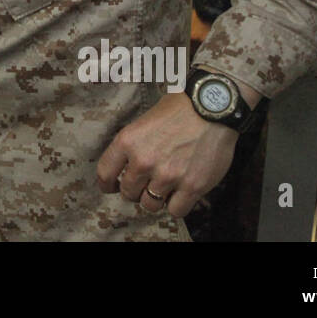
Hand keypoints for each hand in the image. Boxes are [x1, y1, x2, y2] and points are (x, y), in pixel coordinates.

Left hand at [96, 93, 238, 217]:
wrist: (212, 106)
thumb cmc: (179, 109)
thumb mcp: (144, 121)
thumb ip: (133, 145)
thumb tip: (126, 166)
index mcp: (127, 141)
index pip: (104, 173)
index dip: (107, 184)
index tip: (112, 187)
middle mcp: (143, 161)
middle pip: (128, 193)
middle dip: (136, 190)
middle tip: (146, 184)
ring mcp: (168, 175)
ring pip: (150, 205)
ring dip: (156, 199)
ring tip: (165, 188)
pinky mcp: (192, 186)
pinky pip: (175, 211)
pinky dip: (177, 205)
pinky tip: (181, 194)